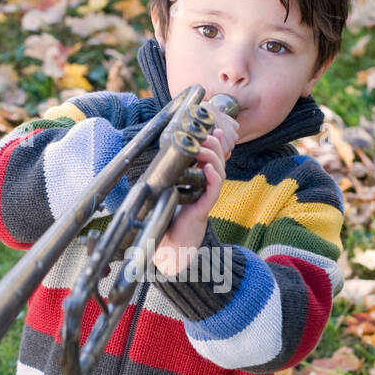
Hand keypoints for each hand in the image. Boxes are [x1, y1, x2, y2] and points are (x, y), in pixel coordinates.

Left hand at [151, 114, 238, 275]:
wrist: (171, 244)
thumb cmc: (167, 216)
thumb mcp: (165, 188)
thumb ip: (166, 173)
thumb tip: (156, 153)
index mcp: (197, 178)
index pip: (210, 155)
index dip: (214, 142)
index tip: (213, 130)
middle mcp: (205, 185)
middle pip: (218, 159)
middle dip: (214, 144)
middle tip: (207, 136)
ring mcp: (207, 195)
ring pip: (218, 171)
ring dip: (213, 156)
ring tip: (205, 147)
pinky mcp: (205, 207)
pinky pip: (213, 189)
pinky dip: (212, 177)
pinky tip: (208, 168)